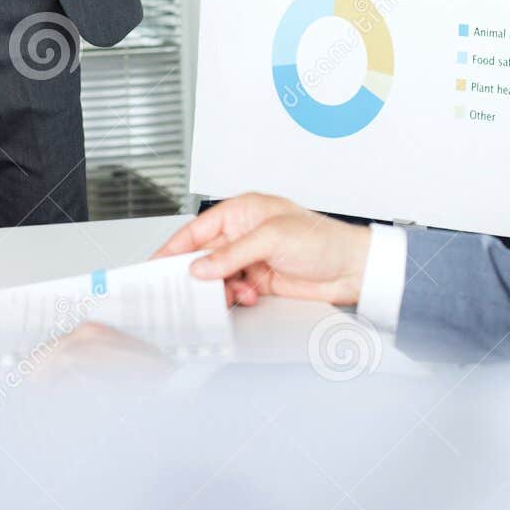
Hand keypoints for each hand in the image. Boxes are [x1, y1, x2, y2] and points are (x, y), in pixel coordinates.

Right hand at [153, 193, 370, 308]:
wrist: (353, 269)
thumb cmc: (322, 240)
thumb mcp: (272, 239)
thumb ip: (232, 254)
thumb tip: (200, 267)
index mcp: (243, 211)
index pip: (198, 229)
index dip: (175, 247)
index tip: (156, 264)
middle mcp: (244, 234)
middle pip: (205, 256)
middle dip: (196, 273)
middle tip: (183, 289)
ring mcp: (252, 258)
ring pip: (218, 277)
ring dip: (220, 289)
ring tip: (228, 294)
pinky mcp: (260, 281)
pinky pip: (234, 291)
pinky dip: (236, 298)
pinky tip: (247, 297)